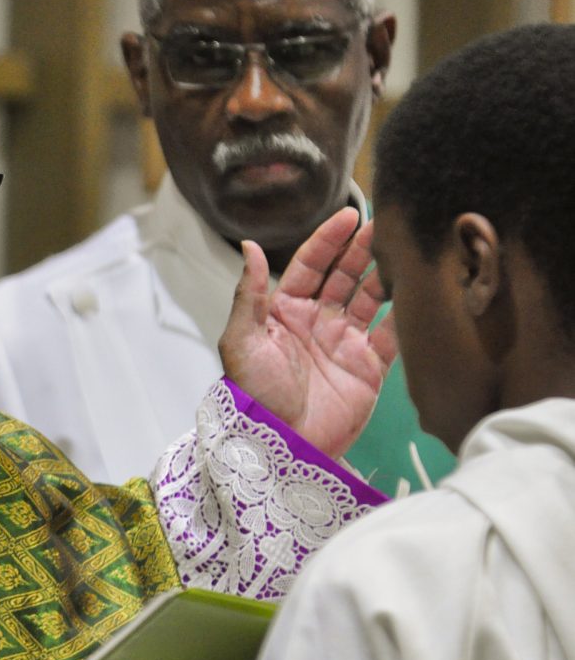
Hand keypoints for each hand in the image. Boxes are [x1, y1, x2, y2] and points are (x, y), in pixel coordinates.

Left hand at [219, 208, 397, 458]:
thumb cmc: (254, 393)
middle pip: (344, 275)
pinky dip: (405, 313)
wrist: (282, 444)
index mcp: (284, 311)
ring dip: (385, 273)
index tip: (349, 214)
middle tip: (386, 223)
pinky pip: (392, 334)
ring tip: (405, 247)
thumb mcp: (241, 341)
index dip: (329, 239)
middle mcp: (317, 321)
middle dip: (362, 248)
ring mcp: (345, 342)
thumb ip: (250, 294)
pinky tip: (418, 289)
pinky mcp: (370, 367)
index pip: (310, 265)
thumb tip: (249, 245)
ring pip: (371, 298)